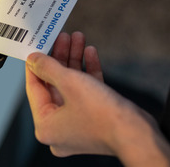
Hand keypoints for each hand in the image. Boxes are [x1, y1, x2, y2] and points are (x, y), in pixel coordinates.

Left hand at [25, 31, 130, 156]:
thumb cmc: (101, 114)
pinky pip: (86, 93)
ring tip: (78, 37)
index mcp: (46, 126)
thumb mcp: (69, 83)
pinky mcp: (95, 120)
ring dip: (75, 60)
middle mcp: (59, 128)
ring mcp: (77, 124)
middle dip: (61, 57)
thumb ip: (48, 68)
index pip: (34, 88)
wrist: (135, 132)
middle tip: (63, 36)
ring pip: (71, 86)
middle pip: (54, 85)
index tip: (37, 46)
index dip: (36, 64)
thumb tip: (33, 59)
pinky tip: (91, 52)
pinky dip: (88, 73)